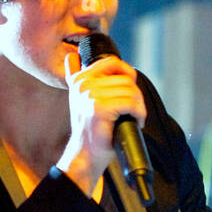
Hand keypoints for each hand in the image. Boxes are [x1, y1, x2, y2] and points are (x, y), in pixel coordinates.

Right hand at [59, 50, 145, 194]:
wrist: (85, 156)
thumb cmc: (89, 130)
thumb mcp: (79, 99)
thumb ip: (74, 76)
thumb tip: (72, 55)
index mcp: (79, 79)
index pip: (112, 62)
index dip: (127, 75)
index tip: (128, 93)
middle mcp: (82, 84)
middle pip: (125, 78)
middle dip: (135, 96)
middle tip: (132, 112)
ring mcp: (90, 95)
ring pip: (131, 90)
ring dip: (138, 106)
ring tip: (132, 118)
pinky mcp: (100, 108)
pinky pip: (131, 103)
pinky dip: (139, 114)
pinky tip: (136, 122)